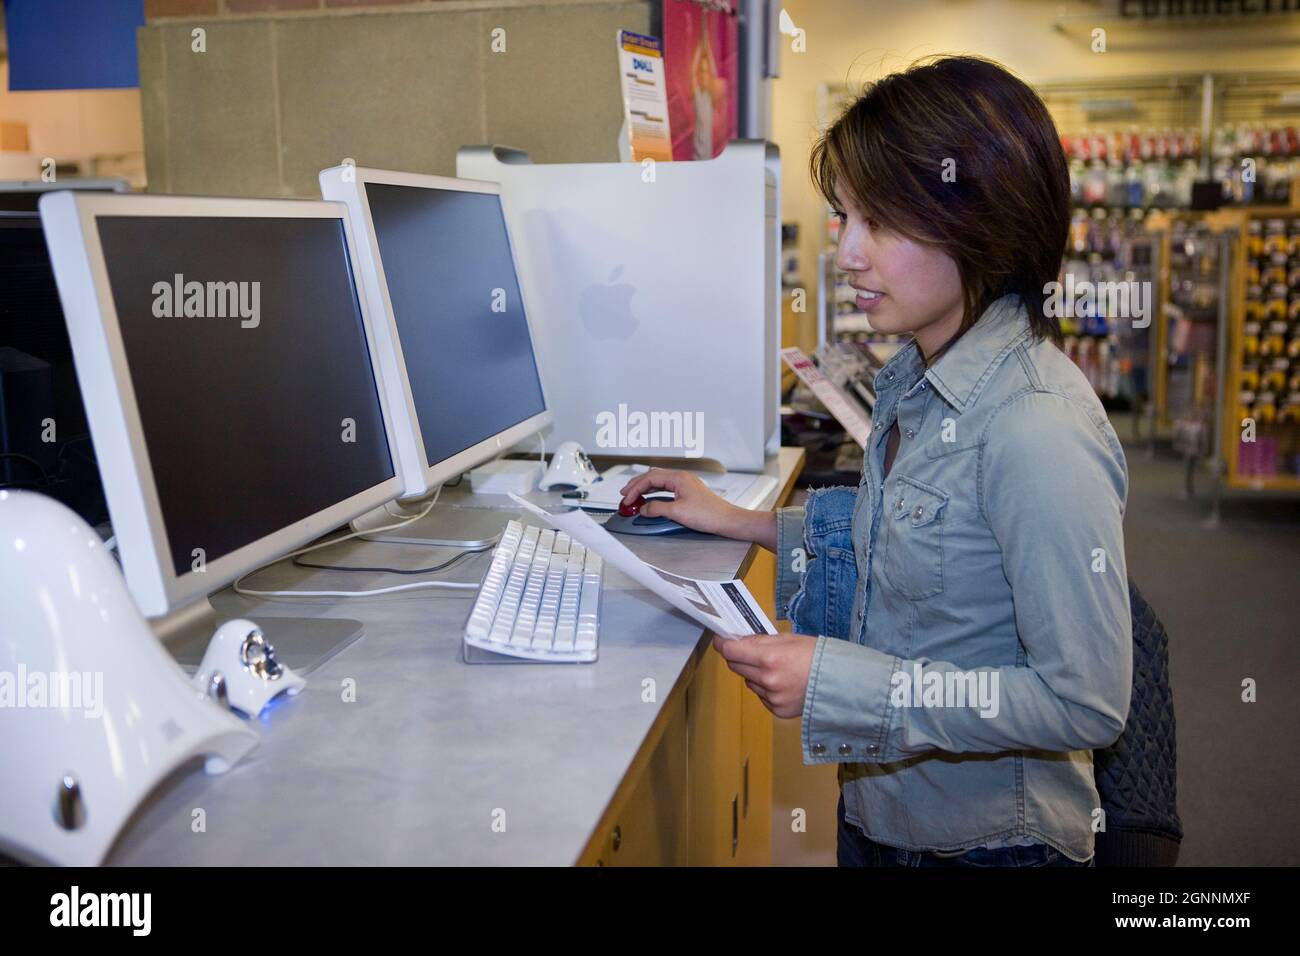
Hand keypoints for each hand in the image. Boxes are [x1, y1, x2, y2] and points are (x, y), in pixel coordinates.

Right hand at [618, 468, 740, 536]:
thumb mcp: (677, 512)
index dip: (635, 488)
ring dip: (645, 489)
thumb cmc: (708, 514)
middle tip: (625, 495)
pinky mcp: (688, 492)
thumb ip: (657, 508)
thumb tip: (643, 508)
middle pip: (653, 477)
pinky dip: (655, 493)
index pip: (650, 478)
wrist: (727, 520)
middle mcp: (681, 478)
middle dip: (637, 485)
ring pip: (659, 482)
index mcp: (678, 477)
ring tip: (634, 497)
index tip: (627, 499)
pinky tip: (650, 500)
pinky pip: (666, 488)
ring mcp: (685, 484)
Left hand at [712, 633, 817, 718]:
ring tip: (778, 669)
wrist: (842, 683)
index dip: (724, 645)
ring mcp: (772, 698)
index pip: (732, 652)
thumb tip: (739, 641)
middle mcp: (767, 680)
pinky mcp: (777, 711)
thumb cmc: (818, 655)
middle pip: (736, 667)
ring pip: (749, 682)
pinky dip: (767, 689)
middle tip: (751, 652)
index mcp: (769, 658)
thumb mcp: (789, 639)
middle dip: (740, 658)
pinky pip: (762, 696)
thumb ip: (761, 642)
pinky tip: (785, 684)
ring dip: (755, 674)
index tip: (722, 641)